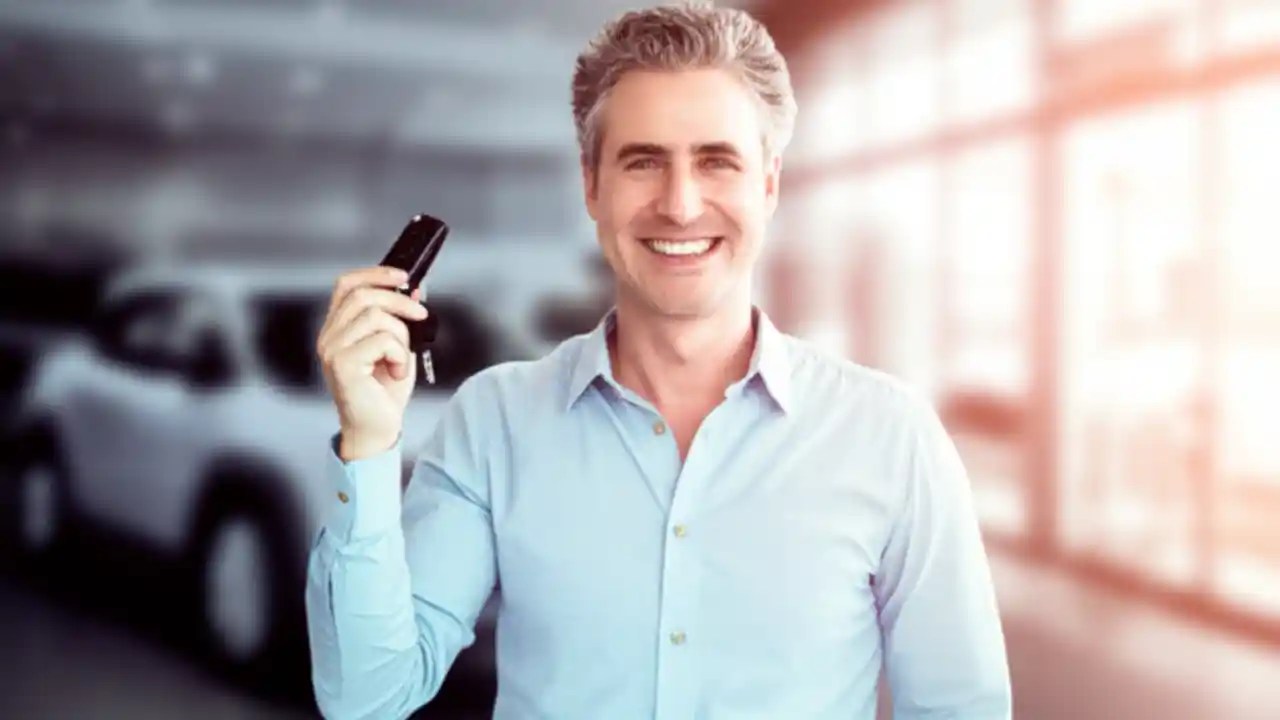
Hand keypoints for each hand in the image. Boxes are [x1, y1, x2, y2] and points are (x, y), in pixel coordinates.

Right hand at [315, 265, 429, 460]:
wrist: (377, 428)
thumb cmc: (385, 391)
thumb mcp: (398, 347)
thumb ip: (401, 320)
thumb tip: (413, 290)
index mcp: (338, 328)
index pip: (346, 285)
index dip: (375, 274)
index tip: (403, 276)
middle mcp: (329, 336)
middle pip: (363, 295)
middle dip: (399, 301)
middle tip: (421, 315)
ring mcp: (332, 350)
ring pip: (375, 316)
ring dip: (401, 336)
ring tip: (401, 360)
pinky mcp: (342, 364)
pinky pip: (381, 340)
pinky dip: (399, 355)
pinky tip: (396, 372)